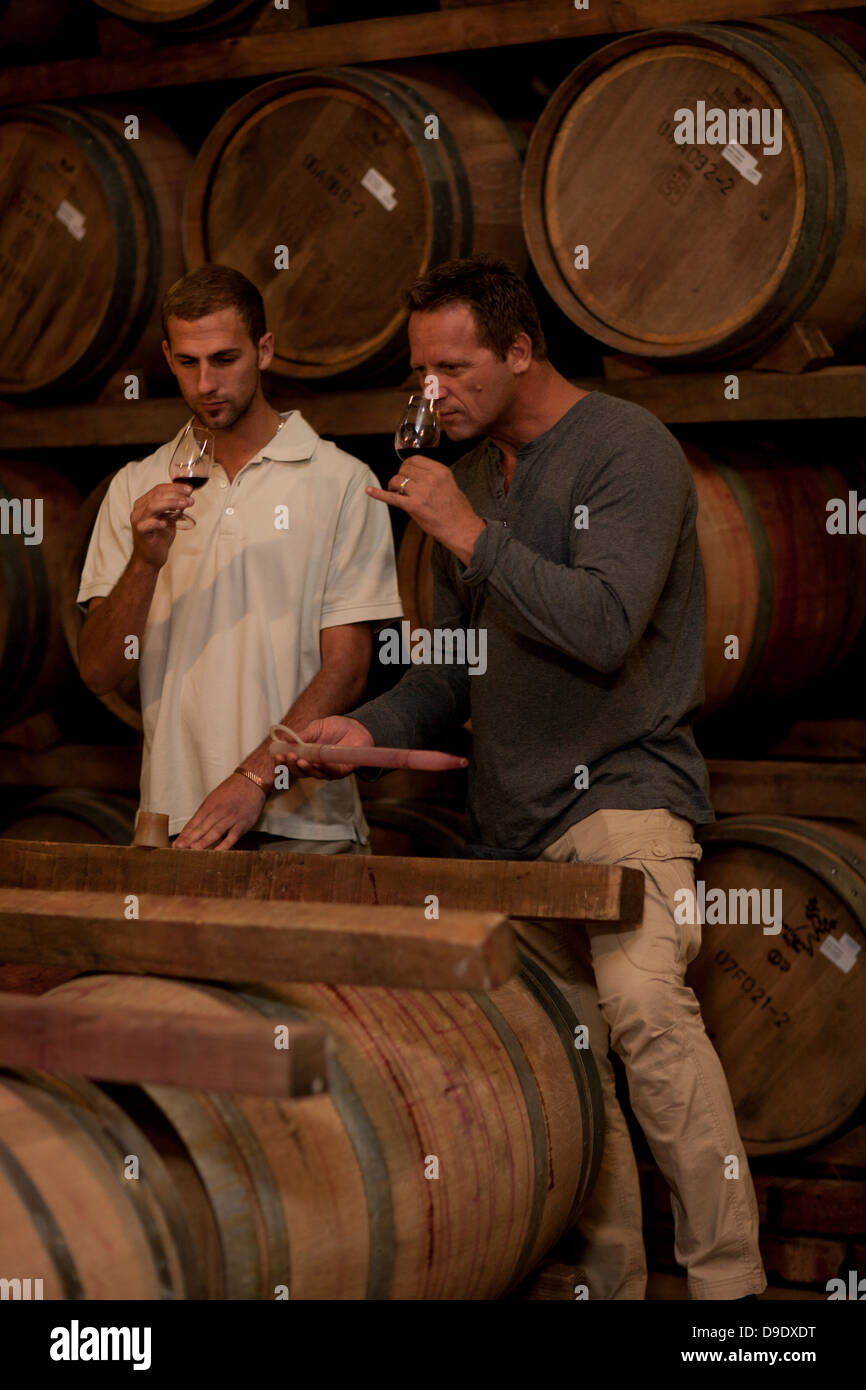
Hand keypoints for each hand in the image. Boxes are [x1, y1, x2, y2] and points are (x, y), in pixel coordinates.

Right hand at [131, 484, 193, 568]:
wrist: (151, 557)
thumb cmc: (159, 537)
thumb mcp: (169, 518)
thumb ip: (174, 507)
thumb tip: (188, 495)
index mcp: (144, 503)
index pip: (159, 489)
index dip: (175, 487)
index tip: (189, 489)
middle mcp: (139, 510)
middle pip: (157, 495)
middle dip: (176, 494)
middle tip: (190, 498)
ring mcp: (138, 521)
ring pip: (153, 506)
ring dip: (171, 503)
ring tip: (185, 505)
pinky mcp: (140, 532)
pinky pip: (146, 524)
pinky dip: (157, 522)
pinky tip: (166, 522)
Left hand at [173, 773, 264, 850]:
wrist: (251, 782)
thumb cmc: (232, 790)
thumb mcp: (214, 797)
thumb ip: (206, 812)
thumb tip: (194, 827)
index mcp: (210, 805)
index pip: (194, 822)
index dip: (185, 833)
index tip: (177, 843)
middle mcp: (219, 811)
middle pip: (202, 827)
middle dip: (190, 838)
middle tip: (180, 847)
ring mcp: (231, 818)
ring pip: (216, 831)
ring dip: (204, 841)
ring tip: (194, 849)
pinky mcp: (243, 824)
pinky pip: (233, 836)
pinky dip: (225, 844)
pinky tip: (218, 851)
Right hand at [277, 716, 373, 780]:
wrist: (357, 728)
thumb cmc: (336, 728)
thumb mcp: (316, 728)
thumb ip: (302, 735)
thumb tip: (284, 738)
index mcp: (305, 756)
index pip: (289, 763)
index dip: (281, 762)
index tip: (276, 755)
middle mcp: (314, 766)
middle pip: (298, 771)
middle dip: (290, 765)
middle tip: (287, 756)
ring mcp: (326, 771)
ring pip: (312, 773)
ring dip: (304, 768)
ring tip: (299, 760)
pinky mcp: (339, 772)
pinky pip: (328, 773)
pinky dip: (320, 769)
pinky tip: (314, 763)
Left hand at [367, 457, 484, 564]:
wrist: (462, 529)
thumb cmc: (457, 509)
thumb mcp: (449, 484)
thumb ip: (433, 476)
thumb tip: (415, 473)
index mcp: (440, 471)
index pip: (415, 459)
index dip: (407, 467)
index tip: (407, 474)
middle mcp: (430, 478)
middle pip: (404, 469)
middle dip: (401, 477)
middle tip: (403, 487)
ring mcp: (421, 492)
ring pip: (396, 480)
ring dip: (394, 486)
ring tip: (400, 494)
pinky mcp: (413, 506)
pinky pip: (391, 497)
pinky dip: (378, 494)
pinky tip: (369, 491)